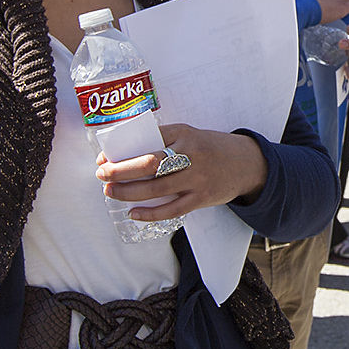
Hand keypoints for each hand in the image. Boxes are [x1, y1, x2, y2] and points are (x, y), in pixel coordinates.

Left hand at [96, 124, 267, 218]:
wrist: (247, 164)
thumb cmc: (211, 148)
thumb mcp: (190, 135)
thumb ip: (164, 141)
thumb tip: (126, 153)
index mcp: (184, 134)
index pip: (146, 140)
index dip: (121, 151)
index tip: (103, 157)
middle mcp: (191, 155)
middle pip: (149, 164)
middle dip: (120, 171)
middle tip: (102, 174)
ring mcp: (197, 178)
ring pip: (157, 189)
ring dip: (129, 192)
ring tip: (111, 192)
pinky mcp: (202, 198)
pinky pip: (172, 209)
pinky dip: (151, 213)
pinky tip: (133, 213)